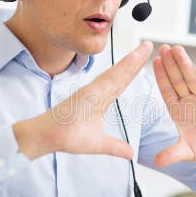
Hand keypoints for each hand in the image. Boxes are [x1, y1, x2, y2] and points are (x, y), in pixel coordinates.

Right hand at [13, 41, 153, 159]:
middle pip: (122, 73)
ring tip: (144, 47)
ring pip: (117, 73)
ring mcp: (93, 91)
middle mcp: (98, 92)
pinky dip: (119, 70)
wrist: (46, 138)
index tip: (146, 59)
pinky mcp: (87, 94)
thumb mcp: (99, 144)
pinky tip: (130, 61)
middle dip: (137, 59)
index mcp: (101, 100)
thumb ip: (116, 147)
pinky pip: (107, 80)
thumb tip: (131, 153)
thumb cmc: (67, 137)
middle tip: (149, 43)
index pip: (122, 83)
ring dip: (131, 60)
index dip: (134, 71)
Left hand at [153, 44, 195, 174]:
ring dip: (185, 65)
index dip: (161, 77)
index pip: (167, 91)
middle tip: (163, 48)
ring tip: (178, 49)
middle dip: (170, 65)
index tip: (154, 62)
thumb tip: (157, 162)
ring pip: (193, 79)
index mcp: (179, 111)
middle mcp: (190, 102)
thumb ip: (172, 154)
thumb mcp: (187, 152)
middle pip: (178, 80)